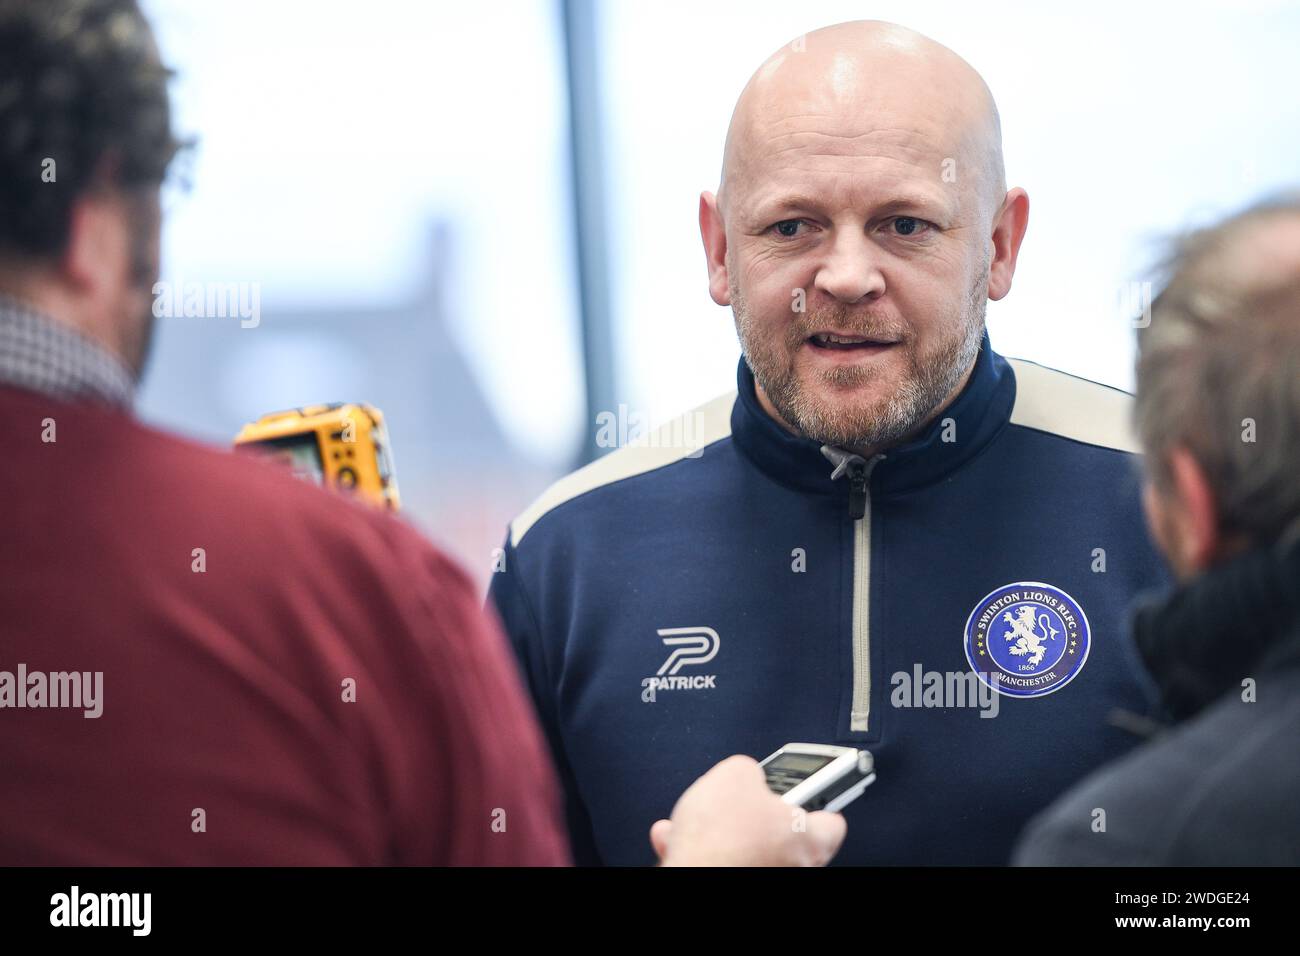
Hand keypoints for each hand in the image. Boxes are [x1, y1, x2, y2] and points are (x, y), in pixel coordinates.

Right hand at [649, 754, 846, 865]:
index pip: (832, 819)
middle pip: (786, 830)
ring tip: (702, 817)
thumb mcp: (736, 774)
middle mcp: (795, 866)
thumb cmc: (718, 838)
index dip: (816, 795)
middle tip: (745, 798)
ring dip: (722, 829)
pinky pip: (723, 859)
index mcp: (809, 840)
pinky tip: (681, 835)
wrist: (688, 870)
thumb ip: (751, 770)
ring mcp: (767, 877)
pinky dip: (704, 847)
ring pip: (748, 845)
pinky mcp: (732, 879)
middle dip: (758, 811)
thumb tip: (745, 775)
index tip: (807, 784)